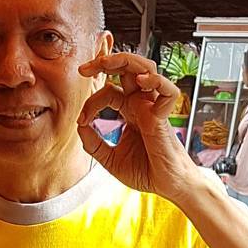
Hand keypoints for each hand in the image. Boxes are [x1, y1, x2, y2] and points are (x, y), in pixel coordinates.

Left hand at [76, 51, 197, 201]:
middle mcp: (142, 105)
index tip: (81, 121)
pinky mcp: (164, 119)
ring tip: (105, 63)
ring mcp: (154, 108)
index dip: (91, 102)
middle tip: (84, 68)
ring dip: (126, 61)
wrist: (166, 186)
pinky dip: (157, 82)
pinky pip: (168, 92)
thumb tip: (78, 127)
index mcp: (130, 111)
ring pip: (147, 69)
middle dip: (105, 62)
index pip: (108, 92)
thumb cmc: (145, 171)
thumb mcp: (110, 159)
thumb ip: (94, 144)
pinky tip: (141, 83)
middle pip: (128, 69)